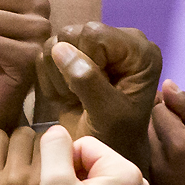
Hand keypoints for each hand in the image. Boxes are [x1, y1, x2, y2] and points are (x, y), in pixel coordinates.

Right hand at [49, 23, 160, 169]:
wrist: (105, 151)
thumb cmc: (116, 138)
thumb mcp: (108, 114)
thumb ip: (88, 81)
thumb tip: (60, 49)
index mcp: (139, 50)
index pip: (94, 33)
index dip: (85, 61)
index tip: (94, 91)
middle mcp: (118, 41)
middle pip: (71, 33)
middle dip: (69, 69)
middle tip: (82, 97)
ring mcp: (95, 47)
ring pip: (54, 43)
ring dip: (58, 77)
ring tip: (76, 99)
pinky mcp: (75, 56)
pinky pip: (45, 55)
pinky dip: (51, 81)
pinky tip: (68, 97)